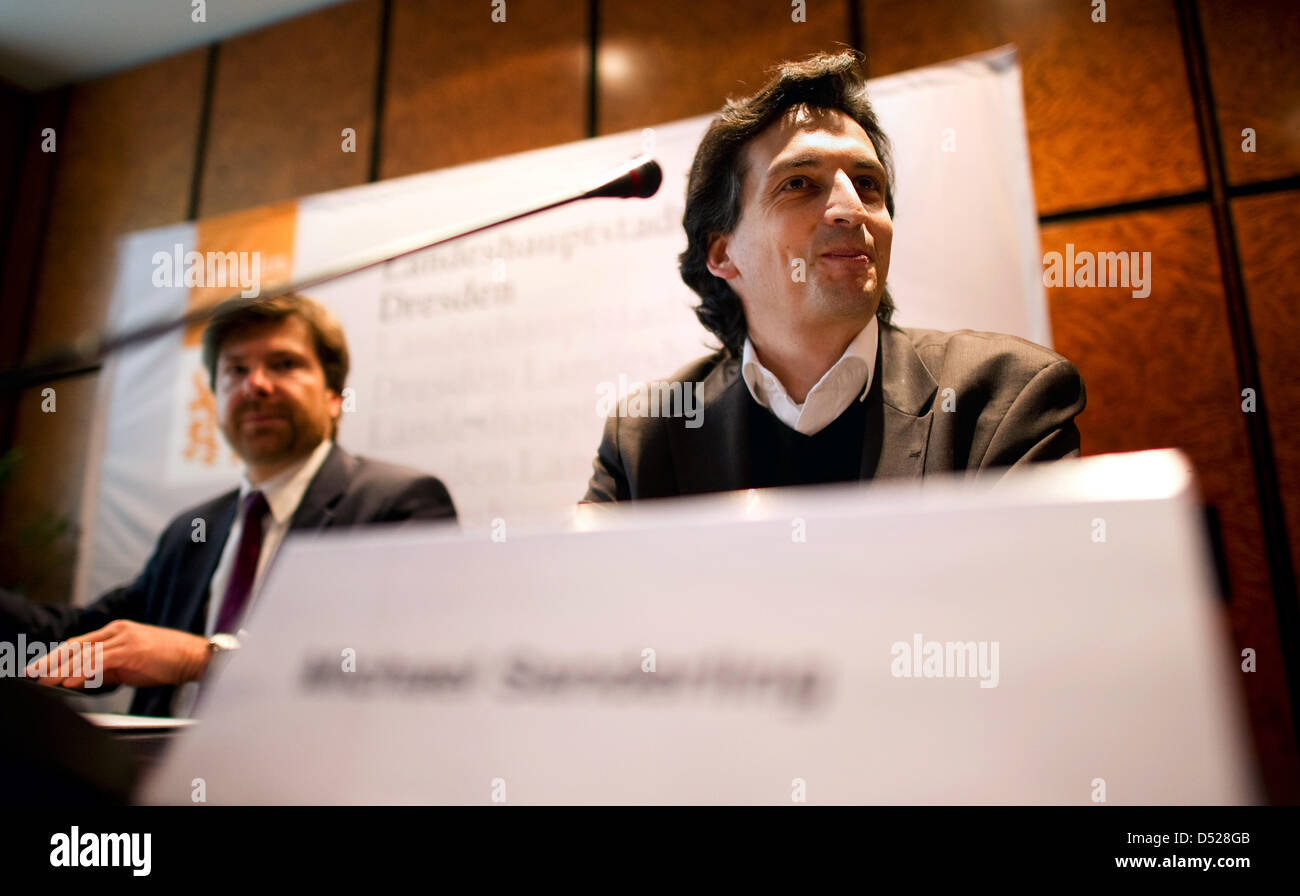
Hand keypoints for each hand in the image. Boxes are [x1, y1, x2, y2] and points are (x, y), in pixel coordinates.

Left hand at [26, 620, 211, 688]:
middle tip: (32, 673)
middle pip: (76, 645)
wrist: (194, 657)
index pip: (79, 643)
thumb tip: (83, 679)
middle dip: (51, 661)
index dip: (57, 656)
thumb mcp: (131, 665)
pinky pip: (99, 661)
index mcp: (117, 631)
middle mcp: (117, 631)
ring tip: (44, 681)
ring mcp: (124, 638)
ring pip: (84, 654)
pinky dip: (81, 673)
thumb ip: (107, 669)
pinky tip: (69, 682)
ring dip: (62, 670)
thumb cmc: (167, 662)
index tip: (40, 668)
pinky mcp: (130, 649)